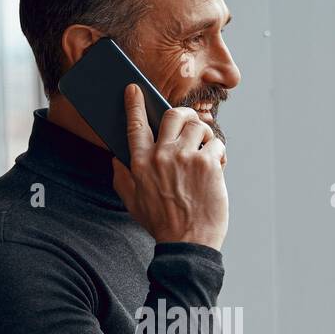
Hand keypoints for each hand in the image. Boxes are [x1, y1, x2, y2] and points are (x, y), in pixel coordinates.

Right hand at [111, 83, 228, 249]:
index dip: (134, 104)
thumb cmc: (162, 224)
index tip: (134, 90)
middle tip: (189, 122)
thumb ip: (122, 179)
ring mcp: (186, 157)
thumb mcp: (133, 203)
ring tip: (205, 151)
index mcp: (140, 163)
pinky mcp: (208, 163)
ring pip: (198, 126)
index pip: (134, 125)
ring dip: (204, 136)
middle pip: (172, 115)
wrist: (187, 243)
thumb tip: (116, 159)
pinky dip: (219, 154)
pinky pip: (217, 144)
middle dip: (183, 114)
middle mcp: (161, 155)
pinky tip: (216, 168)